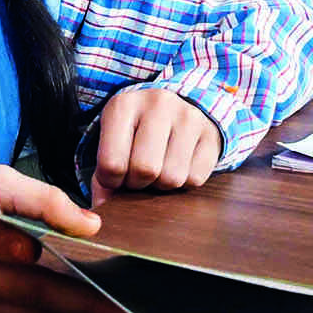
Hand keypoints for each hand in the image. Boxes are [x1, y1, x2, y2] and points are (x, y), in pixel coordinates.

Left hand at [90, 88, 221, 205]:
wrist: (174, 108)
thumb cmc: (135, 133)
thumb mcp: (111, 142)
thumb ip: (102, 177)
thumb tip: (102, 209)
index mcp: (123, 105)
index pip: (112, 164)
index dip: (111, 181)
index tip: (116, 175)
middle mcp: (158, 104)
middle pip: (145, 170)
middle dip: (138, 183)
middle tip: (138, 175)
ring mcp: (188, 116)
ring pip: (172, 178)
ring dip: (162, 185)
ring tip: (158, 169)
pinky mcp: (210, 133)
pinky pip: (195, 179)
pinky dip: (185, 182)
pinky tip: (179, 166)